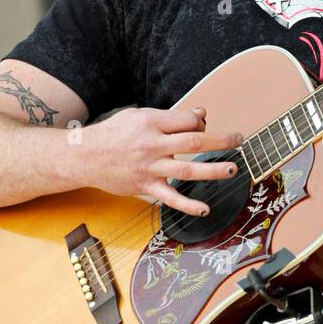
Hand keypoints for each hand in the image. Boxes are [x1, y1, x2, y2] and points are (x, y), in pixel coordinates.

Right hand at [79, 105, 242, 215]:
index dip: (201, 122)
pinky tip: (205, 209)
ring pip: (187, 169)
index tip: (205, 127)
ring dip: (213, 170)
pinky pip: (170, 198)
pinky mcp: (145, 186)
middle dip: (220, 141)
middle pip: (193, 141)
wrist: (83, 156)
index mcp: (150, 122)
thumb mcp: (139, 116)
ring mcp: (149, 167)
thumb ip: (171, 117)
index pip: (187, 121)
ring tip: (232, 170)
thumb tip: (202, 114)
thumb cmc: (113, 134)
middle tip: (239, 140)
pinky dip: (188, 205)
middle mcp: (152, 144)